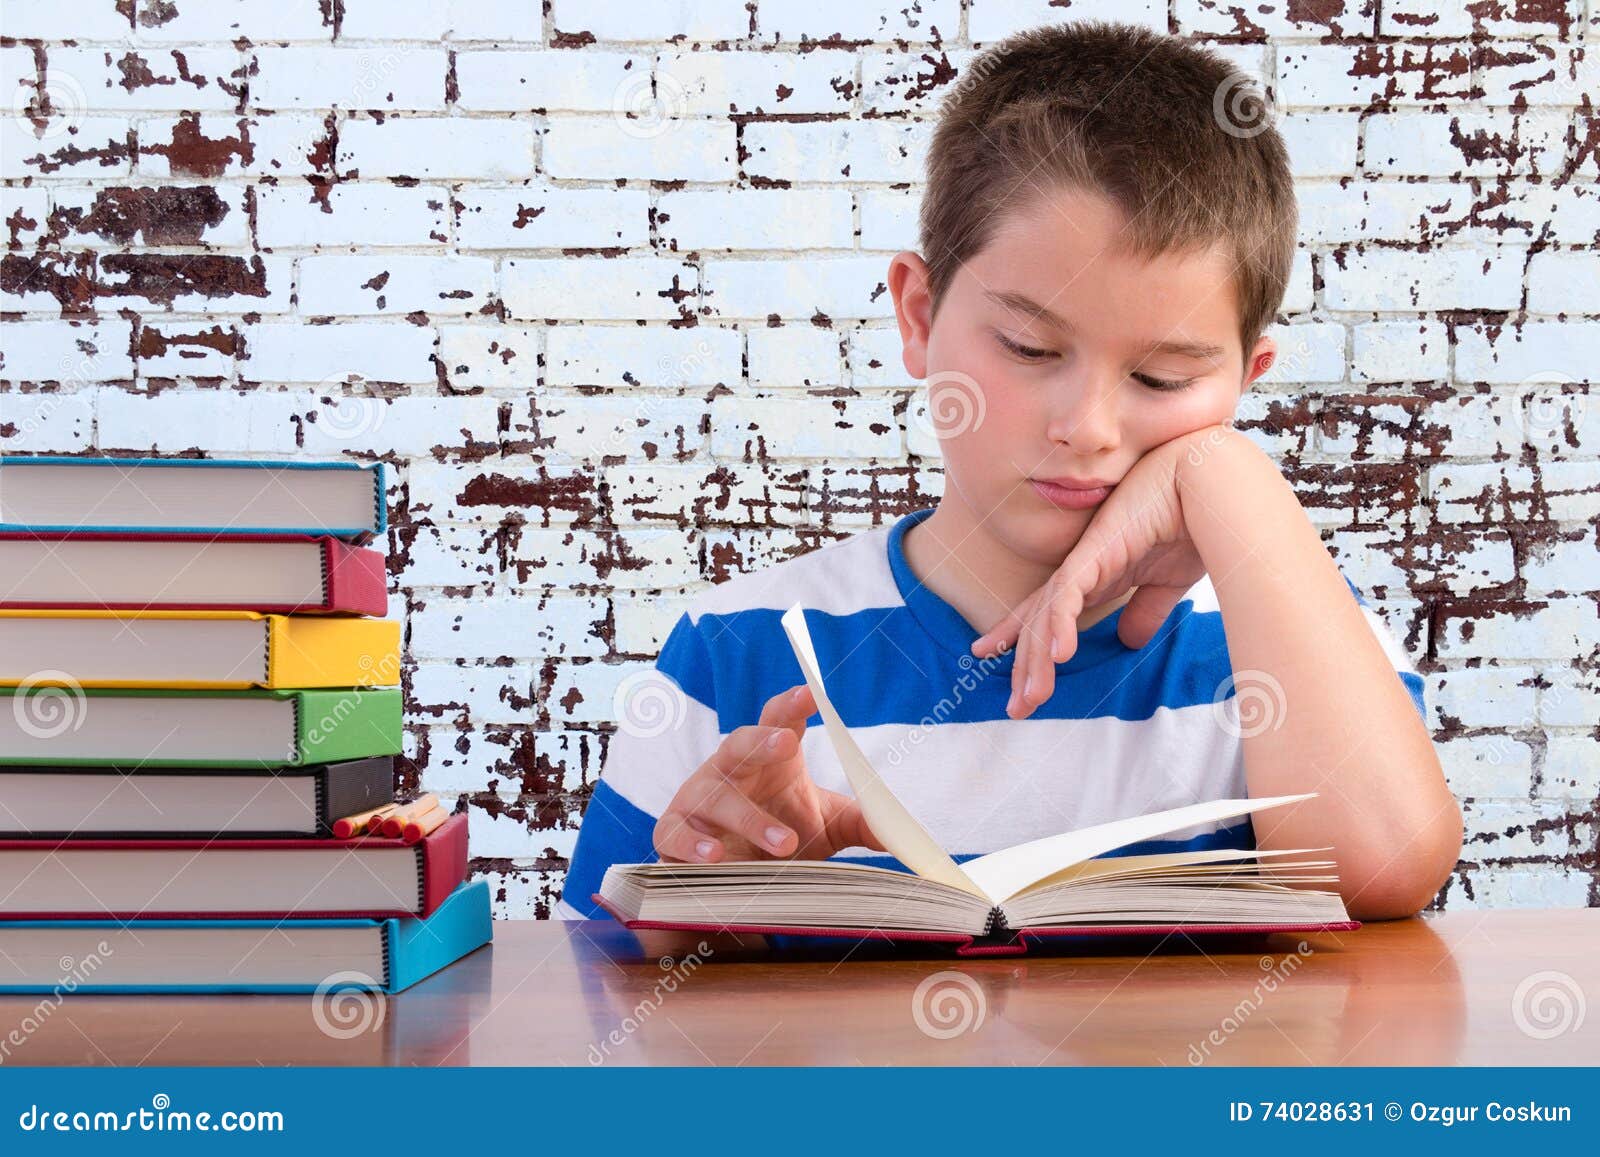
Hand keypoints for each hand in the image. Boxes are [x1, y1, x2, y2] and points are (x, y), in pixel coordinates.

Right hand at [653, 683, 885, 862]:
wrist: (731, 874)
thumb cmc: (778, 833)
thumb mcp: (824, 827)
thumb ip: (860, 823)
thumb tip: (903, 832)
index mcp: (769, 758)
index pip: (780, 720)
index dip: (793, 705)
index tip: (813, 693)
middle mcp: (732, 769)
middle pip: (742, 742)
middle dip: (761, 739)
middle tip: (787, 743)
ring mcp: (700, 798)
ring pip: (718, 797)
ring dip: (751, 818)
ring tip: (785, 844)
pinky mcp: (674, 832)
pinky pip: (677, 833)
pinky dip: (693, 844)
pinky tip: (714, 857)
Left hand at [971, 426, 1230, 719]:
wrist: (1208, 483)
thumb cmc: (1192, 522)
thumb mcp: (1166, 582)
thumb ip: (1145, 610)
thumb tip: (1129, 642)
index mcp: (1096, 577)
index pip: (1048, 615)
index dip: (1026, 644)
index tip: (1012, 678)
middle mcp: (1082, 570)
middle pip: (1038, 624)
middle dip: (1025, 667)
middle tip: (1016, 708)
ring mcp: (1085, 561)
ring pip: (1046, 616)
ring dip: (1036, 660)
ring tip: (1030, 698)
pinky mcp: (1095, 552)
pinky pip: (1067, 594)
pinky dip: (1058, 624)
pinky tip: (1059, 655)